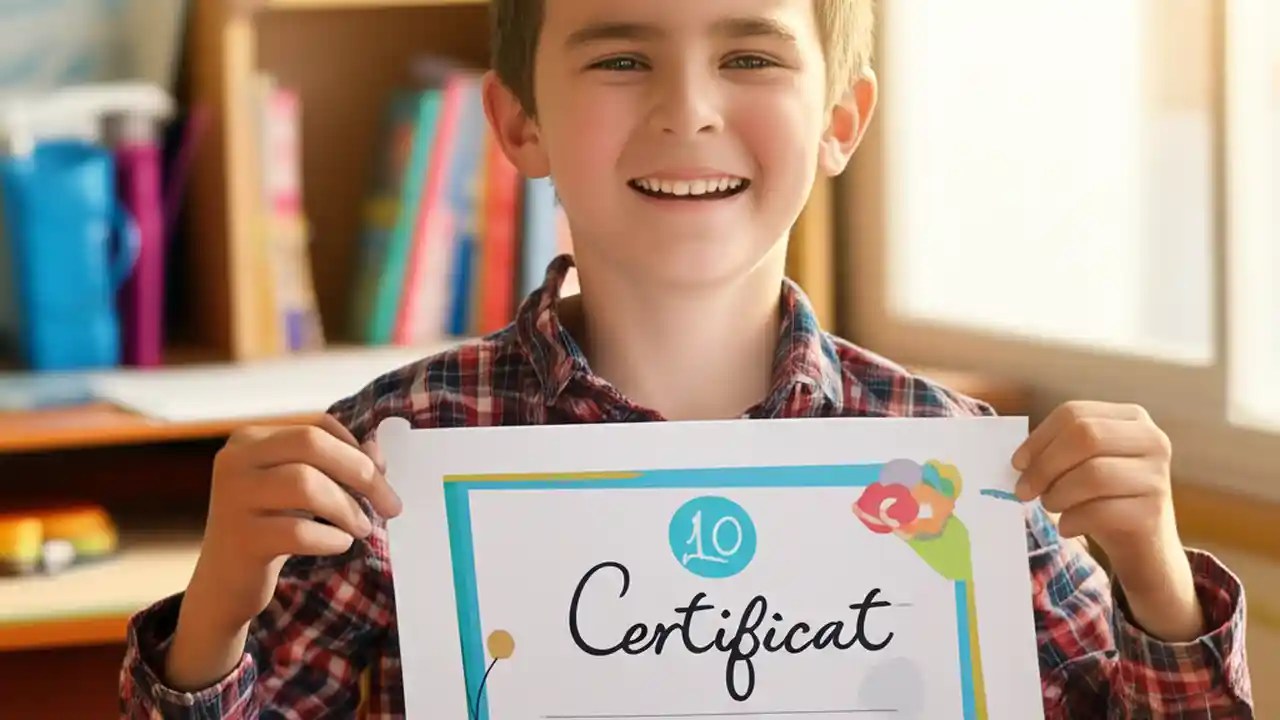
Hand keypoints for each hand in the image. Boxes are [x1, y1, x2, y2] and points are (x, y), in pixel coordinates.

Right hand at [166, 415, 401, 689]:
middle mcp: (235, 460)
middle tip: (390, 504)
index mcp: (250, 439)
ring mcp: (233, 498)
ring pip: (304, 483)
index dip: (356, 447)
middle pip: (311, 444)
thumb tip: (378, 453)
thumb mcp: (302, 490)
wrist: (224, 583)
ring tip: (362, 527)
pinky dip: (331, 538)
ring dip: (347, 507)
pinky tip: (338, 544)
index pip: (315, 426)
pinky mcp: (240, 538)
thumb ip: (337, 465)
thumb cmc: (272, 527)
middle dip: (360, 472)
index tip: (382, 473)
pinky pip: (299, 532)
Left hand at [1011, 401, 1203, 640]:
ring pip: (1093, 474)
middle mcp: (1152, 439)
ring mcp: (1157, 475)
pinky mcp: (1154, 511)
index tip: (1017, 464)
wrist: (1144, 545)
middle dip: (1045, 466)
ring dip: (1058, 495)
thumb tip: (1020, 461)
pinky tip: (1067, 527)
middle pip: (1085, 436)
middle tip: (1024, 490)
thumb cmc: (1103, 497)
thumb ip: (1056, 452)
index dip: (1038, 438)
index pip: (1074, 414)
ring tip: (1052, 507)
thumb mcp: (1082, 466)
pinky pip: (1102, 511)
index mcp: (1130, 418)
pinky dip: (1074, 521)